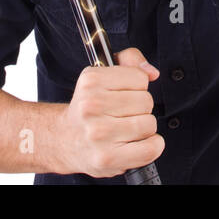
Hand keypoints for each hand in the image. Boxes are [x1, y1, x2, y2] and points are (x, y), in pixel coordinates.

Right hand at [52, 47, 164, 177]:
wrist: (65, 140)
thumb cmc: (89, 107)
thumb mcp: (102, 74)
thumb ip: (129, 60)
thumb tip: (152, 73)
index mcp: (91, 81)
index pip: (140, 78)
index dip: (137, 86)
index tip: (124, 93)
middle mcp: (91, 106)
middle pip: (146, 101)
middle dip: (141, 108)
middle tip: (124, 114)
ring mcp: (99, 134)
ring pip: (149, 124)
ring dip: (144, 128)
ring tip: (126, 129)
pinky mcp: (108, 158)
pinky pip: (151, 148)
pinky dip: (153, 146)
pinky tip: (138, 143)